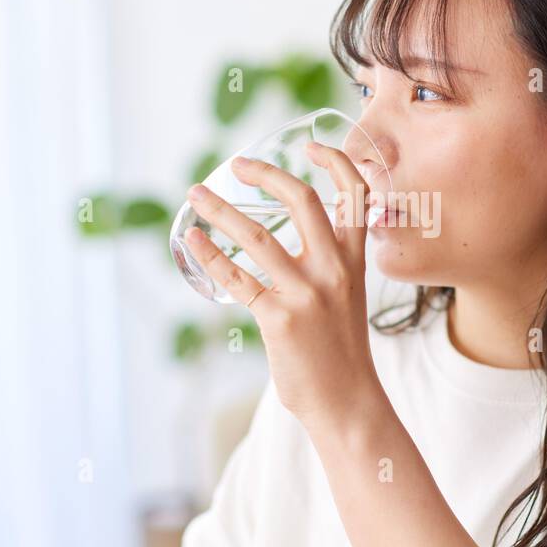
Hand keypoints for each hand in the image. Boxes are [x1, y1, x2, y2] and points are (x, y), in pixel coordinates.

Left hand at [183, 141, 385, 425]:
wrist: (348, 402)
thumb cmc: (341, 353)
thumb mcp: (347, 299)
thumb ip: (325, 269)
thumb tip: (281, 250)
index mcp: (354, 261)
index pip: (354, 195)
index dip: (334, 161)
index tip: (308, 144)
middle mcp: (334, 270)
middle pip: (302, 200)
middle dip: (266, 174)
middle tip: (236, 164)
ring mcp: (306, 293)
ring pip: (257, 236)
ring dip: (219, 210)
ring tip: (195, 195)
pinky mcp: (278, 319)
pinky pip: (236, 278)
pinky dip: (209, 255)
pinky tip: (193, 242)